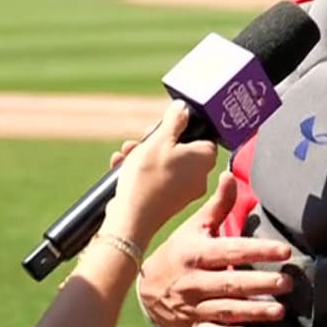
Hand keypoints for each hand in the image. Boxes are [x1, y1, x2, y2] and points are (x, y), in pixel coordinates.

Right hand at [105, 101, 218, 246]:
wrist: (132, 217)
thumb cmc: (148, 178)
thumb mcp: (160, 140)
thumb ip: (174, 120)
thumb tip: (183, 108)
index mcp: (204, 159)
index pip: (202, 136)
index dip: (182, 128)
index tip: (163, 126)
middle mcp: (199, 176)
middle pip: (181, 149)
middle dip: (157, 140)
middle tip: (143, 138)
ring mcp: (184, 191)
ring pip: (165, 163)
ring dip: (144, 154)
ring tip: (127, 152)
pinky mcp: (167, 202)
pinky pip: (157, 179)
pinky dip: (141, 171)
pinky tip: (122, 166)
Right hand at [138, 171, 294, 326]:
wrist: (145, 291)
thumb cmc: (179, 253)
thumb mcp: (194, 228)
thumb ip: (218, 205)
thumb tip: (230, 174)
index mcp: (196, 254)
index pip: (230, 250)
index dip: (257, 250)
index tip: (284, 251)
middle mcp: (194, 281)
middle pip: (230, 283)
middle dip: (260, 283)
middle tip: (287, 282)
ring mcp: (192, 307)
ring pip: (226, 310)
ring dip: (253, 311)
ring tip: (280, 310)